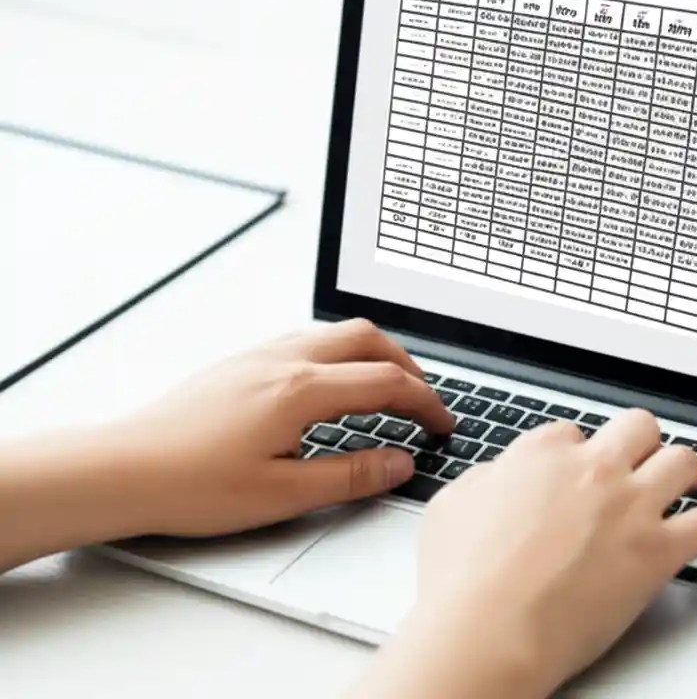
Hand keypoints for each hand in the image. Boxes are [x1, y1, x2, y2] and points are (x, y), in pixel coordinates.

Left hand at [110, 318, 453, 536]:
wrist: (121, 470)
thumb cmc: (191, 485)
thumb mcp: (285, 494)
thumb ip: (352, 476)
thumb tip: (399, 463)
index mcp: (301, 390)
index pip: (386, 383)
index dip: (425, 403)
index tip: (443, 425)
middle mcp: (282, 361)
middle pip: (367, 338)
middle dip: (407, 365)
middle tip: (423, 401)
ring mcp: (257, 357)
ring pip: (334, 334)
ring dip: (372, 354)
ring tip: (386, 390)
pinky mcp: (238, 364)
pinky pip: (304, 341)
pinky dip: (338, 356)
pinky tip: (332, 388)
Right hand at [358, 410, 696, 698]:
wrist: (489, 629)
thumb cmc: (463, 580)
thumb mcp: (455, 506)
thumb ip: (489, 480)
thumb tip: (502, 478)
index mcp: (543, 455)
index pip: (575, 432)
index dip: (580, 452)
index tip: (581, 469)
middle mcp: (594, 470)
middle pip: (638, 428)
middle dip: (639, 443)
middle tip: (639, 462)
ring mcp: (632, 507)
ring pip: (682, 462)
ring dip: (683, 471)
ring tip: (685, 482)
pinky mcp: (658, 551)